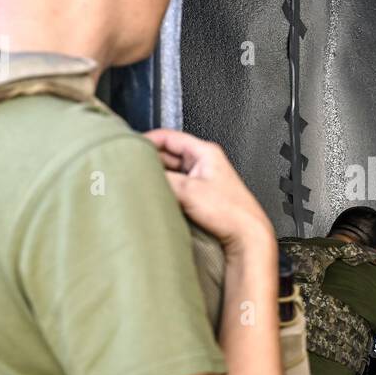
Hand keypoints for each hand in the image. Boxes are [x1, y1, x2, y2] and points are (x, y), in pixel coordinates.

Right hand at [144, 129, 273, 251]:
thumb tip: (139, 175)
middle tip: (131, 172)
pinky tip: (156, 200)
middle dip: (149, 163)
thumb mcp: (188, 191)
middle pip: (167, 155)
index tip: (128, 150)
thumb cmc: (231, 213)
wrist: (246, 238)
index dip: (146, 141)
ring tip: (142, 187)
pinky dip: (165, 193)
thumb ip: (162, 179)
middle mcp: (204, 163)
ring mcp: (201, 180)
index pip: (167, 136)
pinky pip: (175, 190)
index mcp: (205, 151)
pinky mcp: (200, 198)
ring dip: (157, 180)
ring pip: (170, 174)